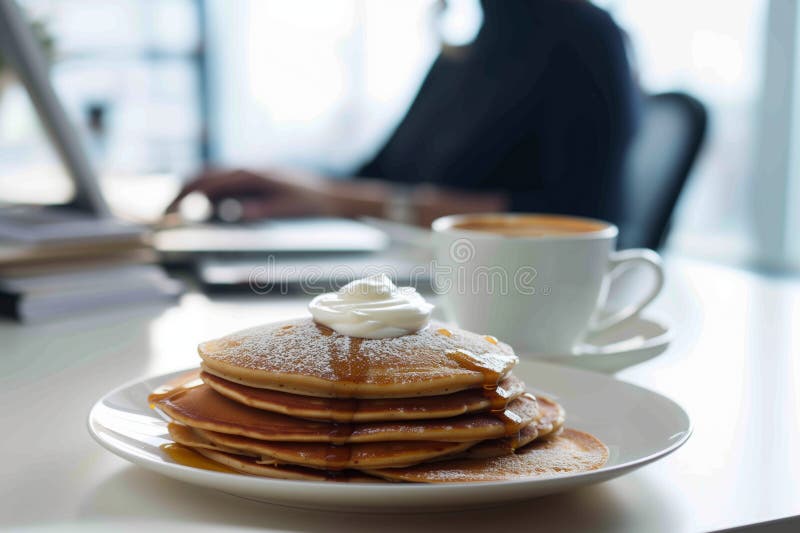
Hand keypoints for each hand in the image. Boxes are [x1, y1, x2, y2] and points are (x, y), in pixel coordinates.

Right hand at [166, 168, 336, 220]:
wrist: (325, 194)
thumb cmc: (307, 204)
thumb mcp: (285, 210)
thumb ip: (261, 210)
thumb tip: (235, 213)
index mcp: (249, 176)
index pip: (207, 185)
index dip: (184, 199)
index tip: (168, 214)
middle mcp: (244, 170)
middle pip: (200, 176)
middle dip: (178, 193)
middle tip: (161, 214)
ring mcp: (246, 173)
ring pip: (208, 176)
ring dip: (188, 190)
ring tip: (173, 210)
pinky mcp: (249, 179)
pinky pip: (220, 182)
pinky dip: (203, 192)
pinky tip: (198, 208)